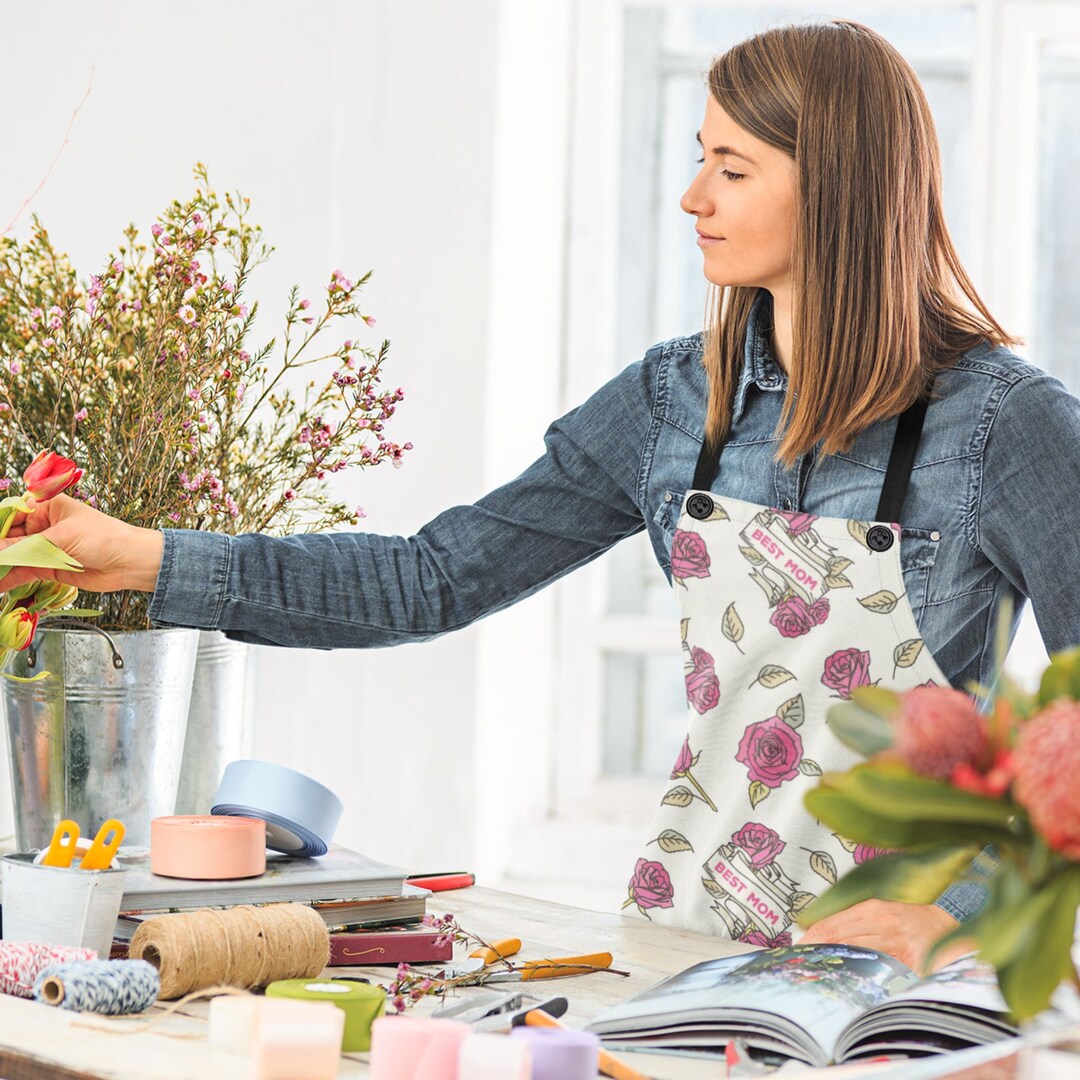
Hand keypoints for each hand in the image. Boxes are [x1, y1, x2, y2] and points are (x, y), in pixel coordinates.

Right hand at [0, 494, 163, 593]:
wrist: (131, 562)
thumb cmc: (104, 538)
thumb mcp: (61, 538)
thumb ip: (25, 547)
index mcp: (46, 507)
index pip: (10, 515)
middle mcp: (42, 525)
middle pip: (9, 538)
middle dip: (0, 551)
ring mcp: (45, 547)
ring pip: (14, 557)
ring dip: (2, 567)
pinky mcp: (49, 567)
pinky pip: (23, 572)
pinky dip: (10, 578)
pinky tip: (0, 584)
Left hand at [798, 899, 973, 972]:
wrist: (949, 924)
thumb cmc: (908, 920)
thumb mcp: (879, 912)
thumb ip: (851, 922)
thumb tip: (815, 935)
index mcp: (872, 909)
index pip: (831, 925)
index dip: (811, 940)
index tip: (797, 951)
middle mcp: (884, 923)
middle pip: (841, 941)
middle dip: (820, 955)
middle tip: (802, 966)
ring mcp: (900, 945)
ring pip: (860, 958)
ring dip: (839, 968)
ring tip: (822, 977)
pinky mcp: (914, 965)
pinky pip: (885, 974)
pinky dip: (867, 979)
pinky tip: (855, 986)